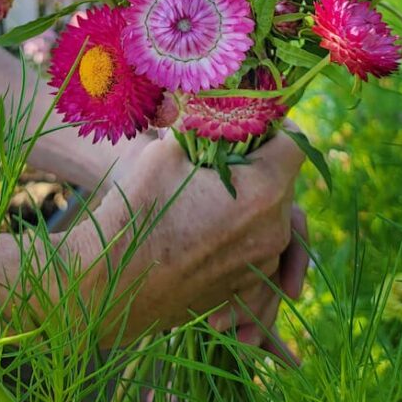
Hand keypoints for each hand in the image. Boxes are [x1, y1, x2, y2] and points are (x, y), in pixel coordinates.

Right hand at [62, 129, 303, 343]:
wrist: (105, 286)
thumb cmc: (134, 210)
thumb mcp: (165, 152)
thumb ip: (203, 129)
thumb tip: (215, 111)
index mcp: (262, 192)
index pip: (296, 144)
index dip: (277, 127)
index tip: (254, 124)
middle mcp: (272, 232)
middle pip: (284, 182)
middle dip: (260, 165)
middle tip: (224, 156)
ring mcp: (259, 266)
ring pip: (271, 218)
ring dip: (250, 201)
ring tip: (209, 194)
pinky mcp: (243, 290)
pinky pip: (256, 254)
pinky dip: (239, 238)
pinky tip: (207, 229)